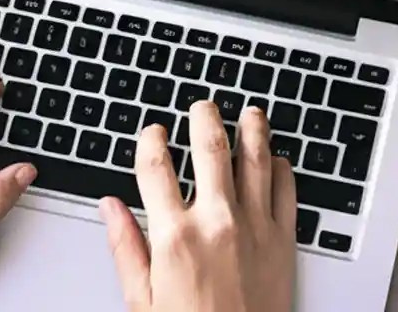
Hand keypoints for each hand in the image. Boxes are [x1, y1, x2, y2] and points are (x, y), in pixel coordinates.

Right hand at [100, 101, 296, 311]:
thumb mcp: (142, 300)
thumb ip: (126, 247)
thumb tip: (109, 208)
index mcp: (174, 236)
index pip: (157, 166)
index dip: (152, 140)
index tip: (154, 131)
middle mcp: (217, 223)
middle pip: (210, 148)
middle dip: (205, 117)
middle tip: (202, 105)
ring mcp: (255, 228)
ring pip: (255, 159)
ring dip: (252, 129)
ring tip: (250, 114)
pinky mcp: (284, 240)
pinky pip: (287, 189)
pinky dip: (281, 166)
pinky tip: (275, 158)